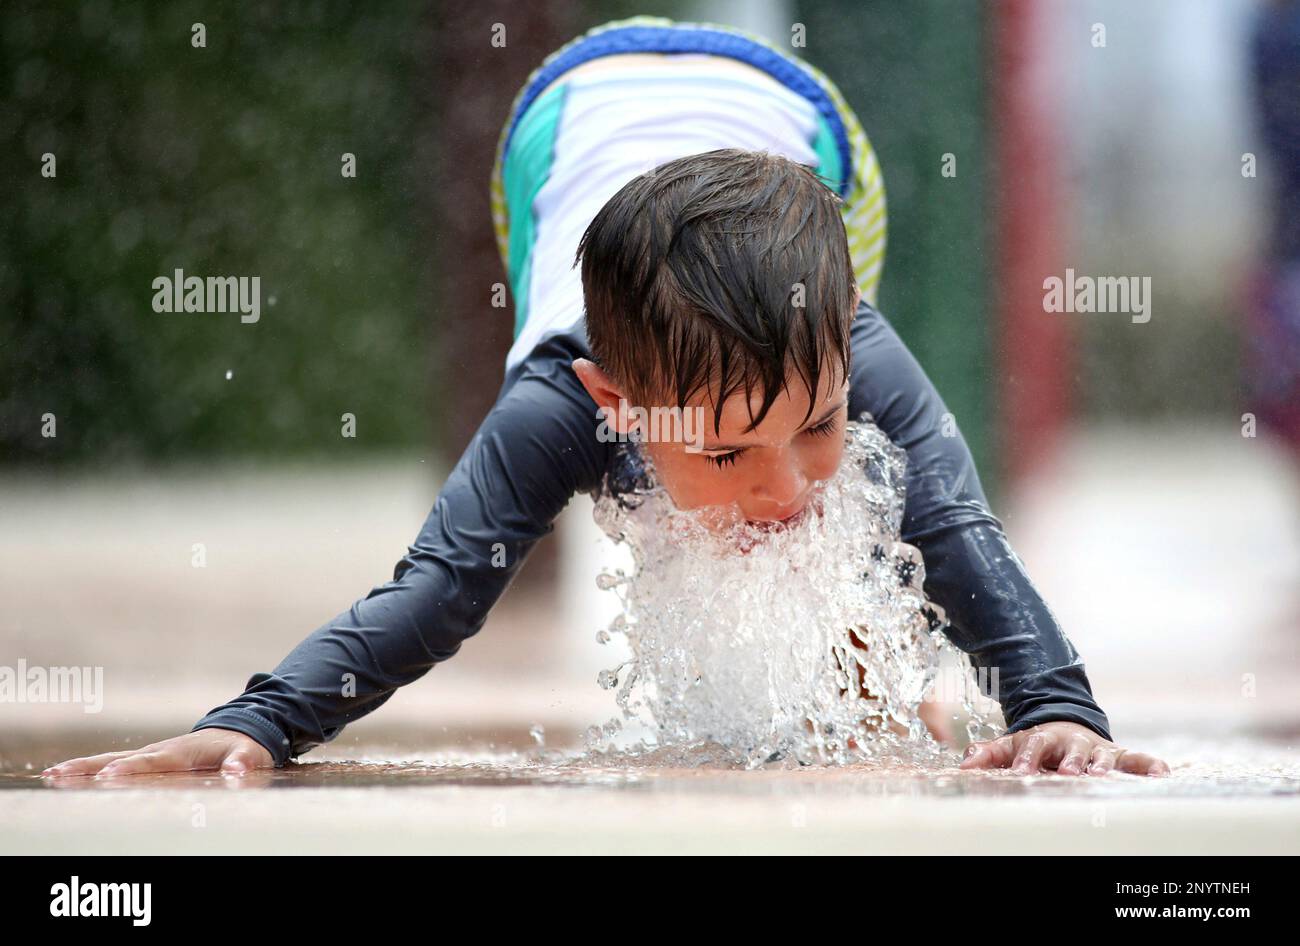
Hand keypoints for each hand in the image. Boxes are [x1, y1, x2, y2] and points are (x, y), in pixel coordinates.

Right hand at [42, 728, 273, 778]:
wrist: (240, 729)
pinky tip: (64, 776)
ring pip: (111, 759)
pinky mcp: (147, 758)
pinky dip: (89, 769)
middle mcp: (161, 751)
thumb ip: (242, 762)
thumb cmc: (245, 746)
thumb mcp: (251, 754)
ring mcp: (151, 753)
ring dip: (82, 767)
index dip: (132, 769)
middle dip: (91, 767)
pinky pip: (115, 763)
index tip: (109, 775)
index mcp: (182, 752)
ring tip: (52, 775)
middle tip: (60, 774)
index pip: (154, 762)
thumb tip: (235, 771)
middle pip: (121, 759)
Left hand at [959, 720, 1168, 776]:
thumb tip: (964, 765)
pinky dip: (1150, 765)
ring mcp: (1097, 749)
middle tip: (1066, 772)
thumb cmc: (1036, 744)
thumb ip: (989, 754)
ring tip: (1102, 774)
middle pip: (1071, 750)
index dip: (1027, 757)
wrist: (1065, 725)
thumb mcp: (1012, 745)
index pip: (1033, 746)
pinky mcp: (1118, 754)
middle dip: (1069, 760)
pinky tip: (1163, 774)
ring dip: (1103, 764)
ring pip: (1102, 755)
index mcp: (1044, 738)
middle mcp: (1072, 742)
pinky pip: (1138, 759)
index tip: (1021, 770)